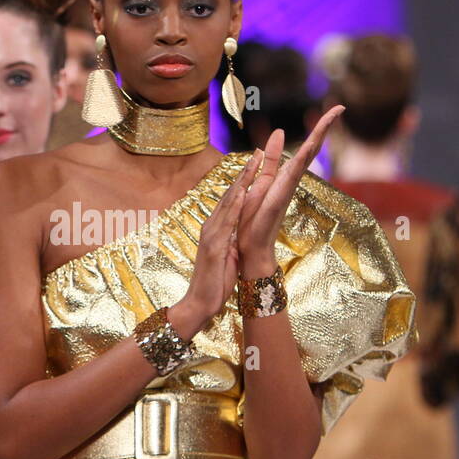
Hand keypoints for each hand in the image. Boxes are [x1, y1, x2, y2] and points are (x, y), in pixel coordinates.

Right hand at [172, 154, 261, 336]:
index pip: (232, 200)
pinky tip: (242, 194)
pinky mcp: (213, 247)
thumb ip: (230, 241)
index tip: (258, 164)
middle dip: (245, 174)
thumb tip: (238, 231)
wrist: (200, 304)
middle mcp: (211, 227)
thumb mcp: (227, 256)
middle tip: (259, 154)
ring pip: (227, 203)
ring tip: (254, 165)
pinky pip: (225, 223)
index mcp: (216, 229)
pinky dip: (234, 207)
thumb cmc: (215, 283)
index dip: (245, 181)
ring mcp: (211, 236)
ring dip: (241, 183)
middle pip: (230, 195)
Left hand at [236, 105, 343, 276]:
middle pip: (311, 149)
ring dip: (318, 137)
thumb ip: (268, 161)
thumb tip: (275, 137)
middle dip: (324, 128)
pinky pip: (292, 175)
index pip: (303, 148)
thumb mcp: (257, 182)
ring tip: (332, 116)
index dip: (316, 130)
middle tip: (339, 107)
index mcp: (284, 176)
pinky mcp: (279, 197)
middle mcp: (290, 181)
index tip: (331, 111)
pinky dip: (302, 160)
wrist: (251, 249)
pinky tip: (309, 146)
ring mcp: (287, 188)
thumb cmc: (252, 220)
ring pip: (306, 158)